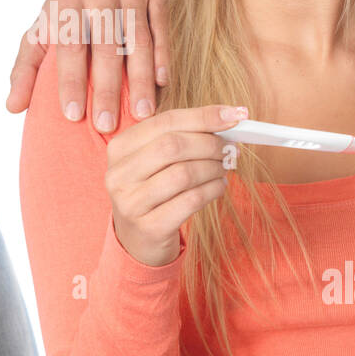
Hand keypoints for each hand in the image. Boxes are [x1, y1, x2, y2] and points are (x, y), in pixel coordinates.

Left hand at [6, 0, 170, 131]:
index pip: (69, 45)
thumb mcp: (42, 34)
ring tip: (142, 113)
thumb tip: (13, 107)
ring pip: (137, 38)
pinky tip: (163, 83)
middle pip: (105, 45)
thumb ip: (27, 69)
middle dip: (107, 89)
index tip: (73, 115)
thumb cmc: (71, 13)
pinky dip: (163, 54)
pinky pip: (161, 25)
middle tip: (108, 125)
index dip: (70, 81)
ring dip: (140, 79)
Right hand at [105, 103, 246, 266]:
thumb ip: (183, 135)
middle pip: (173, 145)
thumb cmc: (154, 190)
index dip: (203, 116)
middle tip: (230, 148)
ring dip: (213, 168)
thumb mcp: (156, 160)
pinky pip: (191, 201)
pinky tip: (218, 187)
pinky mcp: (149, 227)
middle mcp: (119, 174)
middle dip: (210, 144)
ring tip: (224, 168)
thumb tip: (228, 117)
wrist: (137, 240)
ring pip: (184, 174)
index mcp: (119, 147)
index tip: (235, 115)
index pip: (165, 121)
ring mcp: (131, 202)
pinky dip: (212, 190)